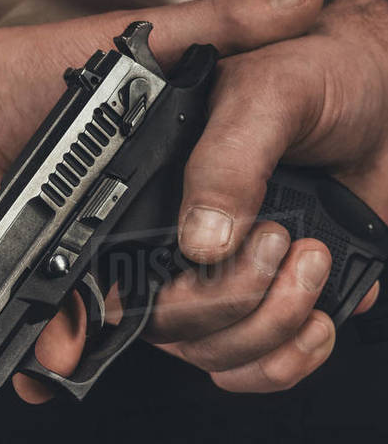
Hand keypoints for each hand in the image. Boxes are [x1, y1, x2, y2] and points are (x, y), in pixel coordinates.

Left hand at [0, 0, 347, 395]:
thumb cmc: (40, 70)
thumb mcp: (143, 36)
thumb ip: (220, 23)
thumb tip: (302, 0)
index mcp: (166, 176)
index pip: (218, 232)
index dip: (237, 259)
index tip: (248, 263)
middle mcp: (132, 223)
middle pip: (172, 291)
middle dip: (176, 313)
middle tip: (165, 301)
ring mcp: (84, 256)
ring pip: (115, 323)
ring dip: (102, 342)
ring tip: (86, 341)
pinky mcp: (37, 276)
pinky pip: (50, 333)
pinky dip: (47, 358)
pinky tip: (44, 367)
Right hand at [143, 0, 387, 392]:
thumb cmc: (323, 76)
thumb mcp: (267, 98)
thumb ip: (227, 162)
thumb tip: (200, 240)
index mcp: (155, 193)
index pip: (120, 276)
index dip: (149, 298)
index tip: (205, 270)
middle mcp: (182, 244)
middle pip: (173, 330)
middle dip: (237, 304)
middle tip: (283, 240)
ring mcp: (230, 279)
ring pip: (219, 358)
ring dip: (274, 331)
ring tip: (314, 262)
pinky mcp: (280, 301)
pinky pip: (264, 367)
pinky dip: (297, 356)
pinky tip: (323, 311)